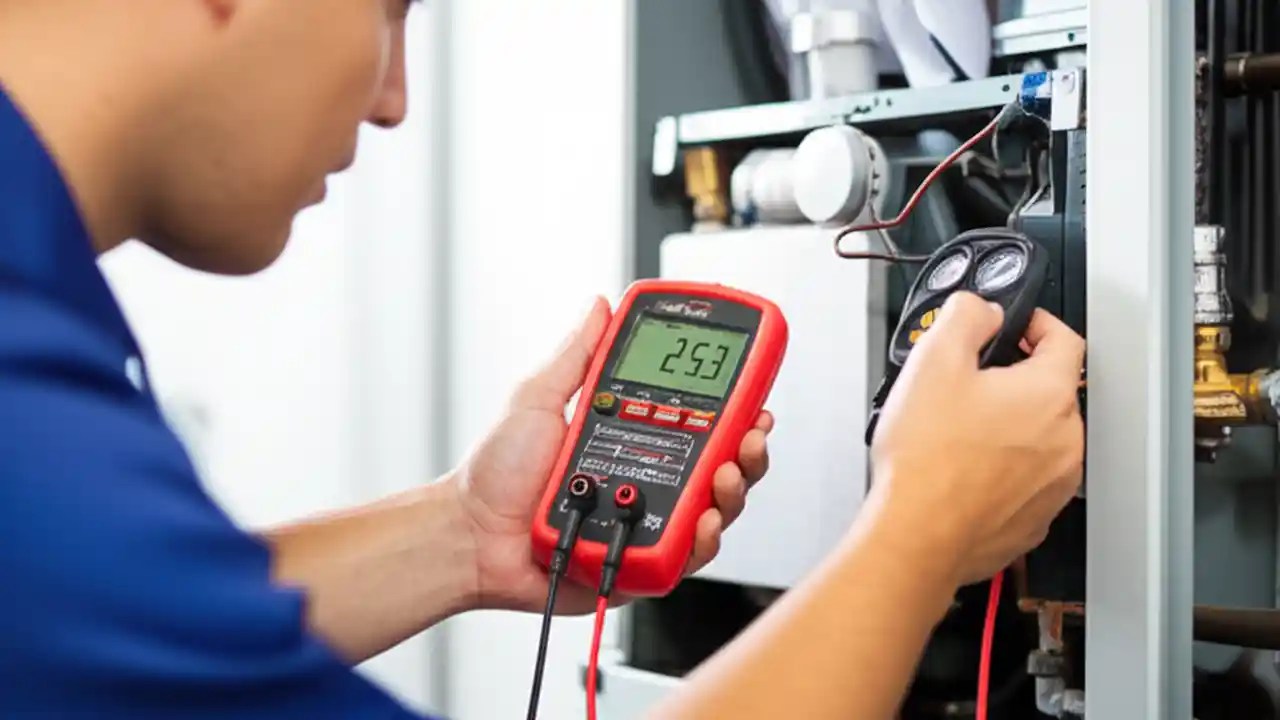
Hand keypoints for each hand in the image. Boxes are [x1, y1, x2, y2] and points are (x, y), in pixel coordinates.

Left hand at [452, 297, 773, 613]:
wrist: (472, 535)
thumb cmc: (496, 475)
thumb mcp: (537, 398)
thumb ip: (575, 355)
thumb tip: (599, 307)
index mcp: (631, 436)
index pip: (698, 417)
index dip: (732, 405)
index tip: (751, 388)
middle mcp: (648, 478)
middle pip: (722, 463)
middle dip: (749, 446)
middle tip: (750, 432)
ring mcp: (649, 521)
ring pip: (716, 508)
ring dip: (733, 488)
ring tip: (725, 474)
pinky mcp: (643, 561)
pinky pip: (689, 554)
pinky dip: (704, 538)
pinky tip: (702, 519)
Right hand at [867, 292, 1083, 586]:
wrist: (917, 535)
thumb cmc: (926, 461)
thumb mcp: (933, 360)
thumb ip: (966, 316)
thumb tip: (982, 309)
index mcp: (1049, 394)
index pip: (1064, 338)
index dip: (1035, 323)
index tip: (1014, 326)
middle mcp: (1065, 440)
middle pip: (1048, 390)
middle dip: (1011, 380)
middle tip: (965, 384)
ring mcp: (1054, 484)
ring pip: (1037, 437)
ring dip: (1007, 427)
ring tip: (956, 433)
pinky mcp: (1034, 517)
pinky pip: (1025, 479)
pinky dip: (1001, 469)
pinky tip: (961, 470)